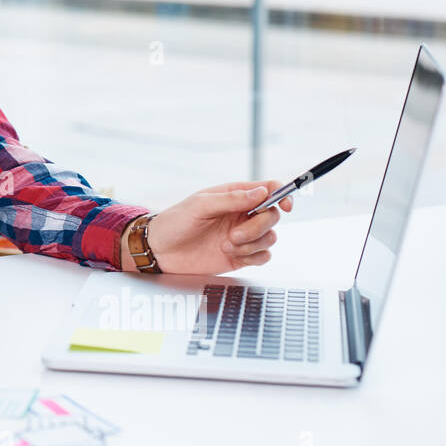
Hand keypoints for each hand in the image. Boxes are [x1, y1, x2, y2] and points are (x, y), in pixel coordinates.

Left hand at [136, 180, 293, 274]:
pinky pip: (263, 256)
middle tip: (234, 235)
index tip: (285, 206)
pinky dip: (253, 257)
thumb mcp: (200, 205)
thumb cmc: (175, 222)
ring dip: (251, 244)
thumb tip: (262, 192)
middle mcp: (242, 214)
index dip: (282, 195)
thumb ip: (232, 199)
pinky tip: (232, 255)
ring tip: (226, 245)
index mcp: (234, 195)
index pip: (269, 189)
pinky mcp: (241, 256)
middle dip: (257, 227)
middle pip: (272, 216)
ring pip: (270, 237)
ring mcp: (242, 235)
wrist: (161, 251)